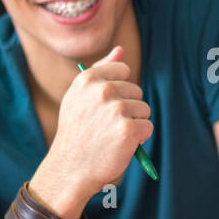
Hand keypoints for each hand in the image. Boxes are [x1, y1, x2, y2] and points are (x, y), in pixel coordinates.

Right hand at [33, 45, 151, 216]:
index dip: (120, 90)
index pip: (123, 70)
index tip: (105, 105)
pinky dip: (139, 138)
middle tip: (107, 126)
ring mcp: (116, 110)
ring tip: (112, 136)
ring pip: (144, 109)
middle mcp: (102, 91)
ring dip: (134, 124)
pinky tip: (121, 145)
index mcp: (88, 79)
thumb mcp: (80, 96)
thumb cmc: (77, 132)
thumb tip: (120, 50)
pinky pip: (147, 127)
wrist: (70, 168)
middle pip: (136, 91)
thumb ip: (101, 70)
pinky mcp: (129, 129)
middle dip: (128, 108)